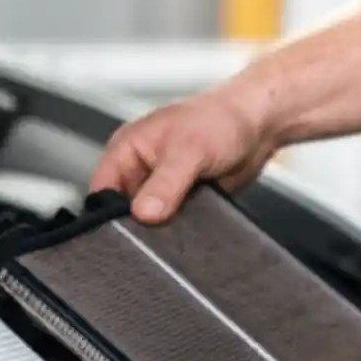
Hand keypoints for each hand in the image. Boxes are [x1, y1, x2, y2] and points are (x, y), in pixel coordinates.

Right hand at [89, 82, 280, 223]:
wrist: (259, 125)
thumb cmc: (221, 120)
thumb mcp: (188, 151)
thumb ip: (165, 183)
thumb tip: (143, 213)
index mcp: (126, 150)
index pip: (101, 190)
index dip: (107, 213)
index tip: (125, 234)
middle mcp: (138, 170)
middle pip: (121, 210)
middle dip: (135, 226)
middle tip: (152, 240)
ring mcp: (158, 189)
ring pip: (146, 221)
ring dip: (159, 231)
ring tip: (172, 237)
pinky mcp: (179, 203)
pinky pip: (170, 225)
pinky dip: (176, 232)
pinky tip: (186, 238)